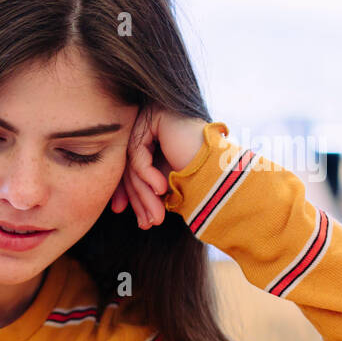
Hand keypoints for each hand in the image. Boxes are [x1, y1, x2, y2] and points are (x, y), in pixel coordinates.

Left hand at [110, 106, 208, 228]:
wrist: (226, 169)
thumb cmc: (199, 180)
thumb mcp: (163, 187)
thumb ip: (141, 188)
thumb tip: (116, 206)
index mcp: (152, 139)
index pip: (129, 167)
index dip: (128, 193)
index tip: (125, 214)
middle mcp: (149, 124)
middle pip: (130, 165)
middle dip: (138, 197)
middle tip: (145, 223)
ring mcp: (151, 117)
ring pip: (133, 162)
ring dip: (145, 193)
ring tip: (156, 217)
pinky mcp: (155, 117)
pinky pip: (139, 153)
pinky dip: (148, 174)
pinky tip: (162, 189)